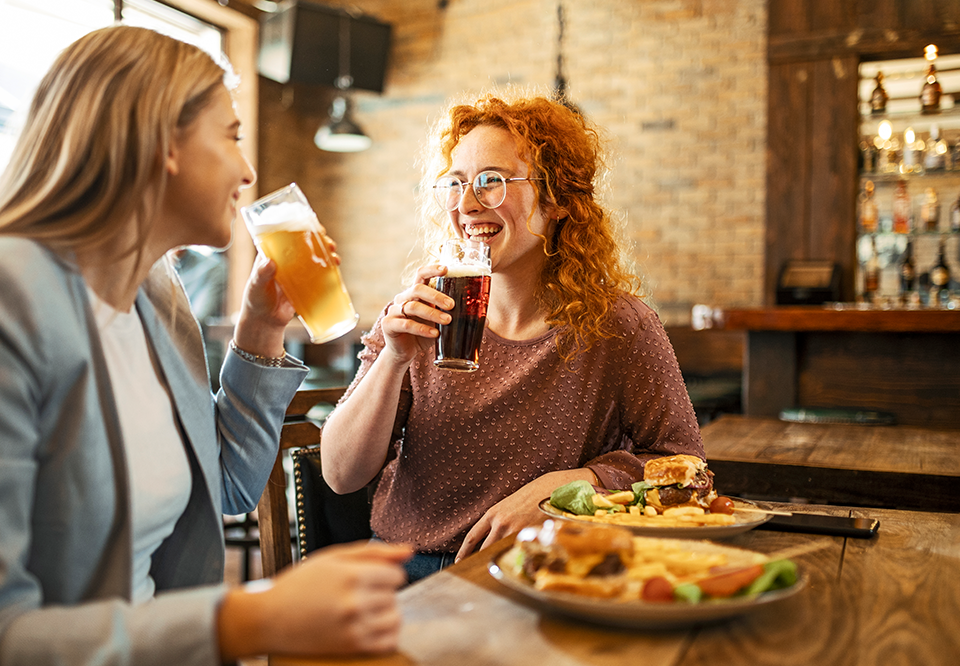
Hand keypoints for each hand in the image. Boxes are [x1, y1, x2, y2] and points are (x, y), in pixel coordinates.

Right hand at [219, 541, 412, 659]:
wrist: (269, 618)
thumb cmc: (299, 584)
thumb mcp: (333, 557)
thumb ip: (374, 551)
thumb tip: (409, 551)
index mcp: (351, 575)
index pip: (396, 575)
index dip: (384, 574)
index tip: (367, 577)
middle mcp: (355, 602)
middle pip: (395, 597)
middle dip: (381, 593)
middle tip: (358, 594)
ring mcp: (354, 628)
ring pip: (395, 619)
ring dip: (385, 614)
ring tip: (363, 610)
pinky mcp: (351, 647)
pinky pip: (389, 642)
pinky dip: (385, 635)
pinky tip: (368, 627)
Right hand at [380, 263, 453, 366]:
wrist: (404, 352)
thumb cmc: (424, 333)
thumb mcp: (441, 324)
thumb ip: (458, 318)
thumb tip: (486, 320)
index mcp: (415, 293)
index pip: (421, 274)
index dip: (432, 269)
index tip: (446, 269)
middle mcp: (403, 298)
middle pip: (417, 289)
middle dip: (436, 296)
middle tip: (452, 305)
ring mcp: (394, 310)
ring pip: (412, 306)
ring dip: (432, 313)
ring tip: (447, 321)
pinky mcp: (388, 325)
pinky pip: (406, 324)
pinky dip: (422, 329)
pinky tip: (435, 334)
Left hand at [455, 469, 596, 561]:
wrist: (550, 489)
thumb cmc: (531, 497)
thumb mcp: (509, 506)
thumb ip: (499, 521)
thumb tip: (492, 539)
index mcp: (493, 514)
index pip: (472, 536)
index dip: (464, 551)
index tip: (459, 561)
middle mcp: (501, 523)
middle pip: (484, 549)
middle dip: (481, 561)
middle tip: (477, 573)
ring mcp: (515, 531)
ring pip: (502, 553)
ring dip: (500, 562)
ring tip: (499, 572)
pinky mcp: (529, 537)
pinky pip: (519, 553)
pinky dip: (518, 560)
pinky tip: (520, 566)